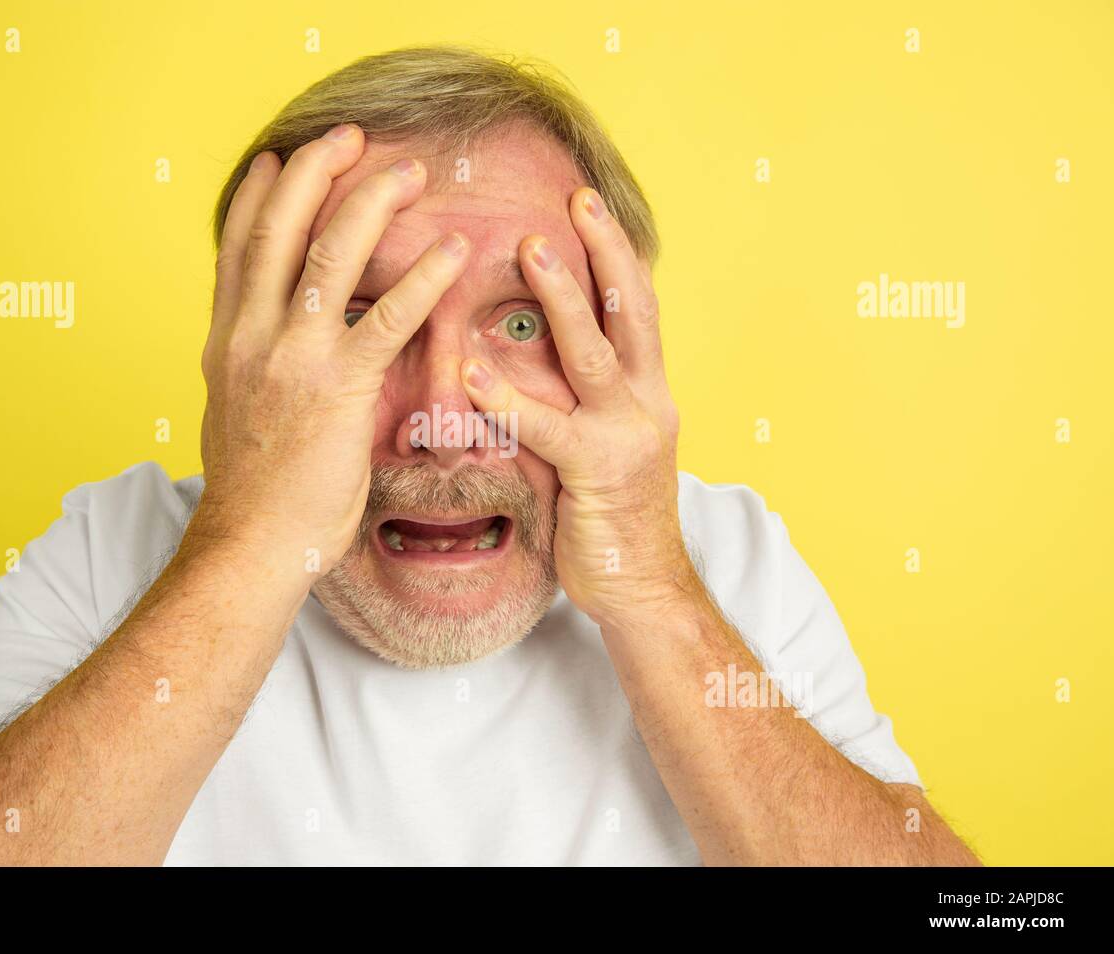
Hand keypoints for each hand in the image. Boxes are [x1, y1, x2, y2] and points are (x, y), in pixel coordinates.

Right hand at [192, 124, 471, 573]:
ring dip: (372, 202)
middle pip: (279, 228)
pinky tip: (454, 252)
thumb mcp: (234, 415)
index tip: (279, 157)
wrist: (250, 546)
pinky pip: (387, 317)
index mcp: (225, 341)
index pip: (237, 248)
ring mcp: (291, 357)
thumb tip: (270, 351)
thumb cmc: (253, 494)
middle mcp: (250, 335)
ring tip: (411, 173)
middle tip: (353, 135)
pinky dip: (423, 277)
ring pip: (329, 252)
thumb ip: (253, 369)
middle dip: (316, 171)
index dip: (257, 196)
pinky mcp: (336, 388)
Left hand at [460, 187, 685, 628]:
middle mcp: (648, 402)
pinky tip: (473, 372)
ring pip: (595, 354)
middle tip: (574, 199)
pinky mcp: (599, 473)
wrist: (642, 587)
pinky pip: (550, 427)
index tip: (586, 204)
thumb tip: (522, 352)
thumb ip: (572, 396)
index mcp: (648, 390)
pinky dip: (509, 397)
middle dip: (604, 251)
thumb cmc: (609, 513)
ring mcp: (628, 436)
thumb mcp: (599, 441)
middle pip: (632, 310)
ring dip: (564, 299)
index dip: (615, 253)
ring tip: (529, 251)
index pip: (637, 307)